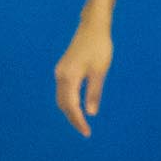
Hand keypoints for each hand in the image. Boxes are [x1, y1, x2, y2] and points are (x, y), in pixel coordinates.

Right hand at [55, 18, 113, 135]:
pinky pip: (63, 90)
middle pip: (63, 104)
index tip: (87, 132)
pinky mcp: (63, 68)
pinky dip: (69, 101)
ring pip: (61, 98)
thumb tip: (90, 113)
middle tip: (84, 131)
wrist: (92, 27)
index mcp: (69, 77)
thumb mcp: (100, 71)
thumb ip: (93, 92)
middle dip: (72, 119)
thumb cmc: (99, 47)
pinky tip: (77, 106)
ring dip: (69, 111)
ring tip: (81, 122)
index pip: (71, 106)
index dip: (78, 121)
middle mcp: (60, 76)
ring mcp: (60, 72)